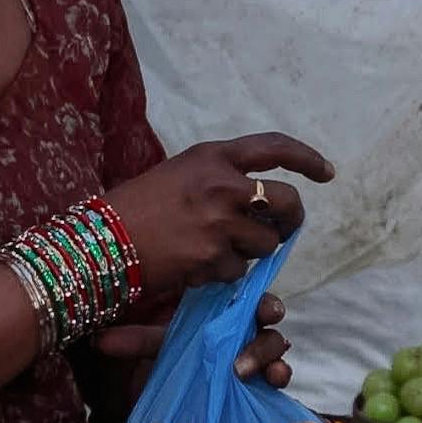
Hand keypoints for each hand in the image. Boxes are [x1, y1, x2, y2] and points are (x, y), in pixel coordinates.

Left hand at [90, 290, 287, 383]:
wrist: (143, 395)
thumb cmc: (151, 358)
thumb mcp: (143, 344)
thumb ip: (132, 339)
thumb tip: (100, 340)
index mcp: (219, 311)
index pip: (249, 298)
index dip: (262, 302)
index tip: (263, 311)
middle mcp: (239, 330)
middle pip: (267, 319)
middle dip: (266, 331)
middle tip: (253, 338)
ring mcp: (248, 357)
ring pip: (274, 347)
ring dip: (268, 357)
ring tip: (251, 372)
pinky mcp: (251, 385)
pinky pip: (274, 378)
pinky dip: (278, 377)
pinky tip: (273, 382)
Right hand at [109, 133, 331, 295]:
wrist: (96, 242)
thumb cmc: (130, 209)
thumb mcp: (175, 177)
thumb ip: (215, 181)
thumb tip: (256, 202)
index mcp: (211, 157)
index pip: (274, 148)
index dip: (306, 159)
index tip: (325, 173)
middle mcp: (222, 185)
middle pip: (286, 202)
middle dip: (291, 221)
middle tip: (282, 231)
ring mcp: (219, 222)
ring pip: (266, 245)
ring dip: (250, 253)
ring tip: (215, 252)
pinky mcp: (212, 258)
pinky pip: (237, 271)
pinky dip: (221, 274)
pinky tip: (193, 267)